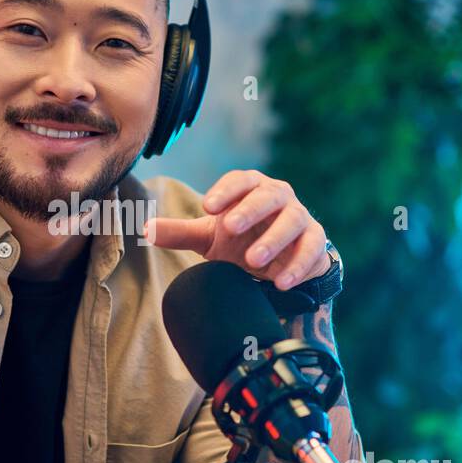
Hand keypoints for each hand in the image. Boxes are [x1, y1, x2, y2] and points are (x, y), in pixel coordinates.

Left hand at [141, 170, 329, 291]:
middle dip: (250, 210)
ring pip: (293, 221)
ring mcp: (300, 217)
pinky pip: (312, 249)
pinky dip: (298, 265)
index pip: (241, 180)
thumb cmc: (241, 239)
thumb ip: (181, 232)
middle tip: (230, 228)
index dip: (225, 191)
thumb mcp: (210, 236)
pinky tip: (282, 282)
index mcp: (252, 187)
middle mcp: (278, 197)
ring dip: (274, 240)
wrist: (278, 260)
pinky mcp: (316, 241)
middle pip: (268, 196)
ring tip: (253, 260)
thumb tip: (146, 230)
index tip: (207, 207)